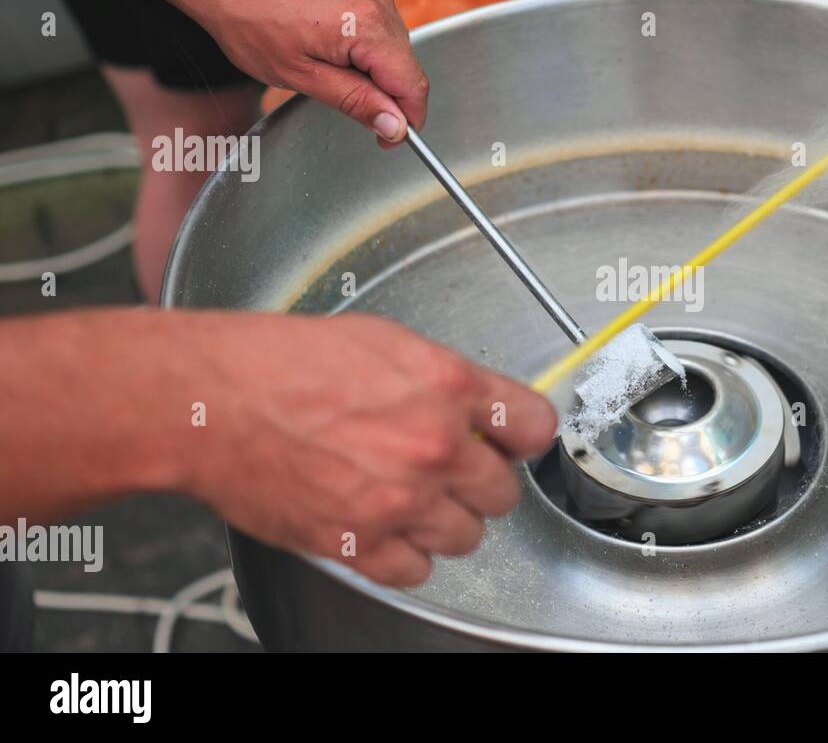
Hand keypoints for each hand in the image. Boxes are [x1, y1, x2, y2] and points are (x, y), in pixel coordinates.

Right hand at [172, 313, 554, 585]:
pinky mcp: (360, 542)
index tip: (514, 440)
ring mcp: (400, 500)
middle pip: (504, 491)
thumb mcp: (380, 341)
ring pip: (467, 537)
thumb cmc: (276, 363)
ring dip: (447, 521)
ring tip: (415, 499)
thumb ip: (440, 378)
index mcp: (446, 386)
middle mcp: (433, 445)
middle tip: (454, 470)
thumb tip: (474, 403)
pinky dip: (406, 556)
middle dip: (482, 481)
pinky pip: (416, 571)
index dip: (524, 434)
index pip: (533, 425)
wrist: (208, 402)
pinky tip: (388, 529)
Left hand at [176, 0, 428, 145]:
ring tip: (329, 68)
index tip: (391, 137)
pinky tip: (330, 47)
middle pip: (405, 65)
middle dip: (386, 94)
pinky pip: (380, 24)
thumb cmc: (249, 19)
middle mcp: (377, 1)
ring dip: (374, 69)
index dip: (408, 119)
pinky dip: (365, 45)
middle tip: (349, 106)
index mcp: (367, 25)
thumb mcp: (302, 76)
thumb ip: (356, 102)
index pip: (412, 84)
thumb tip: (394, 125)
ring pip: (394, 46)